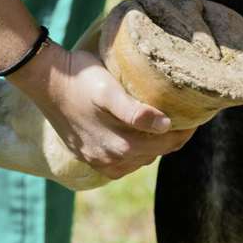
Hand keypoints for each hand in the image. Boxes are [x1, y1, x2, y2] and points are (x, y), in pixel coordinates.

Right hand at [11, 42, 196, 179]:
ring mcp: (98, 161)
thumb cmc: (80, 78)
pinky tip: (135, 138)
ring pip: (139, 159)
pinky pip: (120, 163)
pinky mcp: (87, 156)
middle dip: (172, 138)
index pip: (168, 144)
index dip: (186, 131)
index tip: (196, 115)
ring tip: (163, 125)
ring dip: (153, 145)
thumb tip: (165, 125)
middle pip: (155, 153)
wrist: (46, 80)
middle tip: (185, 117)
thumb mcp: (109, 90)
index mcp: (121, 146)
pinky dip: (133, 153)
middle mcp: (111, 160)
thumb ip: (134, 111)